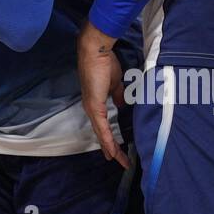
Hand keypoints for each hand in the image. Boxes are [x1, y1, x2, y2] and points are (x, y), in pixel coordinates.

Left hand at [77, 23, 129, 167]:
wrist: (96, 51)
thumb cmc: (104, 63)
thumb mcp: (115, 83)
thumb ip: (118, 96)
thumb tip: (122, 106)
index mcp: (96, 103)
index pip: (103, 126)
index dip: (110, 139)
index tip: (117, 151)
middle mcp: (92, 108)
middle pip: (102, 134)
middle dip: (112, 148)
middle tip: (121, 162)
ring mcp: (92, 108)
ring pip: (101, 133)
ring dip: (111, 147)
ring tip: (119, 160)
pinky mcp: (94, 105)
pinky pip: (101, 126)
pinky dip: (106, 139)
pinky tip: (111, 150)